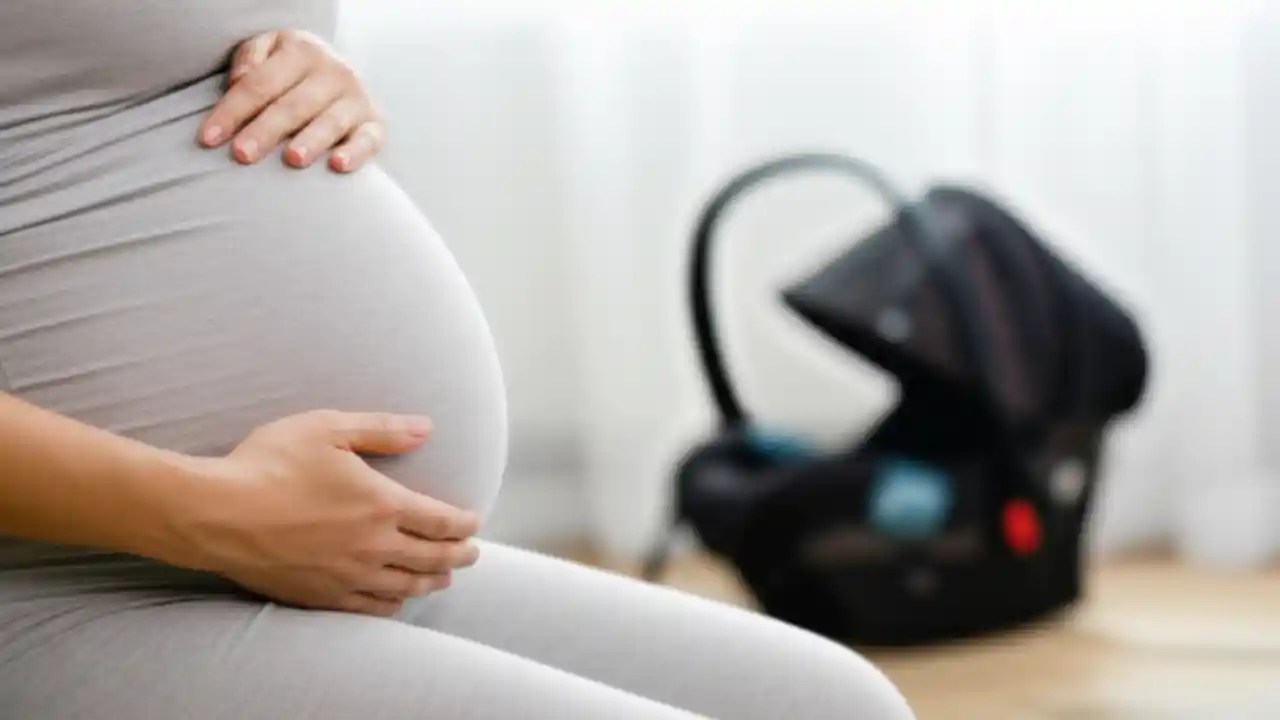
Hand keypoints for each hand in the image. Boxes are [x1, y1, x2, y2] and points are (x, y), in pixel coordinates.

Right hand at [186, 410, 479, 616]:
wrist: (216, 513)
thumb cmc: (269, 463)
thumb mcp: (328, 429)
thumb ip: (381, 429)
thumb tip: (426, 427)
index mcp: (382, 504)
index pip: (441, 521)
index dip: (463, 524)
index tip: (474, 522)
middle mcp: (373, 545)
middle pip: (432, 558)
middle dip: (459, 555)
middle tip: (472, 553)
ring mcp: (347, 575)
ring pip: (405, 586)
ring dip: (432, 581)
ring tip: (444, 578)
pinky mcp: (320, 595)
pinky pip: (369, 608)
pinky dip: (392, 604)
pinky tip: (397, 600)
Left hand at [198, 30, 384, 172]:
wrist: (340, 75)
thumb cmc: (291, 72)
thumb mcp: (268, 51)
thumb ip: (249, 60)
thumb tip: (239, 81)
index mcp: (301, 50)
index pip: (259, 83)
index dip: (232, 111)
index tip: (208, 139)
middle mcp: (333, 71)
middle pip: (292, 105)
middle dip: (266, 130)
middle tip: (242, 155)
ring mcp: (356, 98)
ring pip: (330, 121)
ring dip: (311, 140)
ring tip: (292, 160)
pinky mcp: (375, 123)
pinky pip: (368, 139)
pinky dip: (355, 152)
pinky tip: (337, 165)